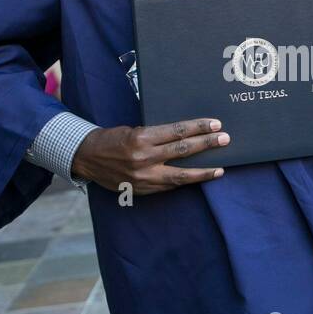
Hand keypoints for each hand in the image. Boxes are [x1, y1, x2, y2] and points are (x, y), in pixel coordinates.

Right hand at [71, 119, 229, 193]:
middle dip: (207, 145)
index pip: (177, 131)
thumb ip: (156, 135)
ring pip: (180, 175)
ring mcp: (143, 177)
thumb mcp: (133, 129)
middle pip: (183, 151)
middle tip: (225, 140)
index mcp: (141, 138)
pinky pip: (169, 186)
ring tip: (219, 168)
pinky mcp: (142, 189)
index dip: (198, 128)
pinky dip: (185, 182)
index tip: (215, 124)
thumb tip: (184, 136)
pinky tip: (198, 178)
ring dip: (203, 172)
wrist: (87, 158)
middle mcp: (143, 158)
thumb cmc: (111, 138)